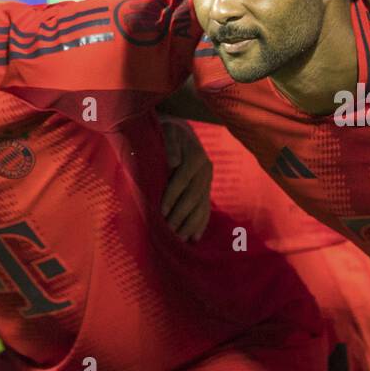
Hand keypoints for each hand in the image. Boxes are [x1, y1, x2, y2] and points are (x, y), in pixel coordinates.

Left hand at [160, 116, 211, 241]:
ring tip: (180, 238)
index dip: (172, 195)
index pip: (183, 179)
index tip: (162, 211)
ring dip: (191, 223)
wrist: (179, 131)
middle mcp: (205, 169)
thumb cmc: (166, 133)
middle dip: (181, 214)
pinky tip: (194, 238)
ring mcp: (207, 181)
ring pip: (201, 205)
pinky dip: (200, 223)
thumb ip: (169, 144)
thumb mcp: (166, 132)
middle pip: (193, 195)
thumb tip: (174, 163)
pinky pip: (205, 208)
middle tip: (168, 230)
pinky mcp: (206, 189)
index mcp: (196, 156)